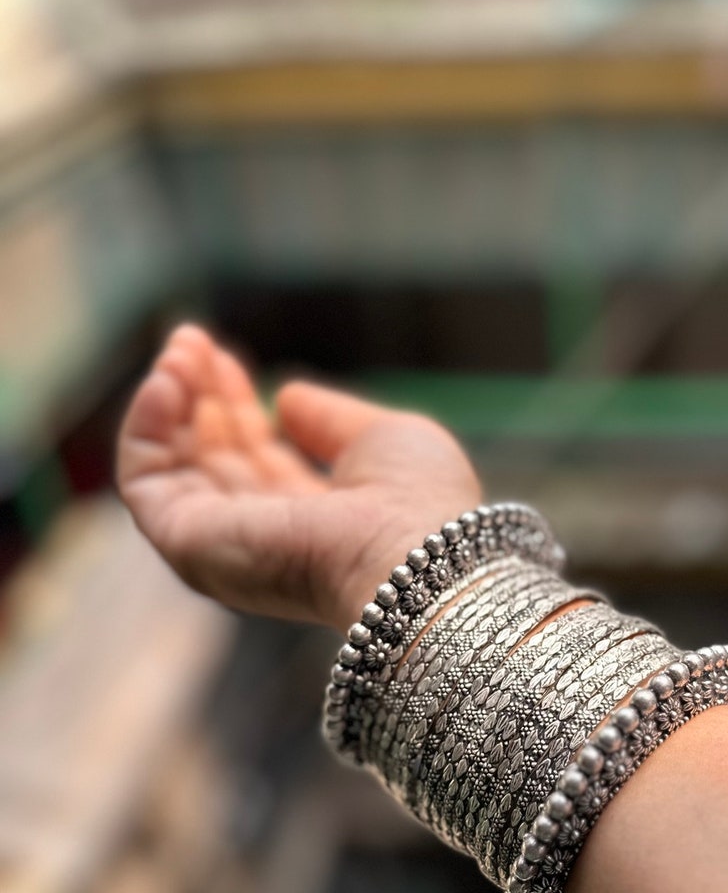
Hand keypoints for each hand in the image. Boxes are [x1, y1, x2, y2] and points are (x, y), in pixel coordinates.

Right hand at [116, 325, 481, 630]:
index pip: (256, 459)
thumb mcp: (381, 439)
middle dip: (198, 396)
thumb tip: (287, 397)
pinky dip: (143, 430)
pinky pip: (144, 484)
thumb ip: (330, 420)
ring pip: (171, 469)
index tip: (223, 354)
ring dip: (167, 403)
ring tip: (179, 351)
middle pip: (211, 461)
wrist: (414, 553)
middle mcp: (263, 542)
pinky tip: (166, 383)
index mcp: (312, 523)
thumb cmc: (420, 503)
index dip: (237, 403)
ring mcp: (223, 548)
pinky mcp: (190, 546)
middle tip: (190, 339)